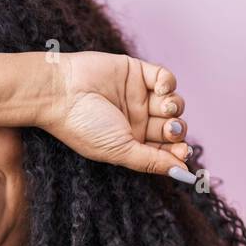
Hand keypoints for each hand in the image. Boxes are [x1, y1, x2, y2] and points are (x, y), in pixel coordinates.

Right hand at [42, 51, 194, 180]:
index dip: (178, 151)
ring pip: (173, 103)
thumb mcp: (120, 151)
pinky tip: (160, 90)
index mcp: (131, 143)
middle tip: (171, 129)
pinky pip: (165, 78)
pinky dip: (168, 84)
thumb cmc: (84, 126)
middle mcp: (136, 120)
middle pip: (172, 127)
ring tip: (165, 107)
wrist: (60, 92)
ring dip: (175, 107)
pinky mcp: (136, 72)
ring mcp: (137, 96)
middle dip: (177, 130)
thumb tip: (184, 174)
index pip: (164, 150)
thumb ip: (153, 162)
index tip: (183, 153)